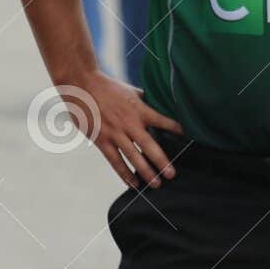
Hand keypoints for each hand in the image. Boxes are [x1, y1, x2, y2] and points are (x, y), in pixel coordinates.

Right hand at [70, 72, 181, 188]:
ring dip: (146, 172)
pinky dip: (124, 174)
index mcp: (139, 109)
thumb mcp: (130, 91)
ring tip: (156, 184)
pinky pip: (115, 161)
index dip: (175, 129)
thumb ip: (144, 101)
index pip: (162, 120)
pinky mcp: (102, 140)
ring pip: (133, 157)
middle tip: (172, 175)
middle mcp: (129, 123)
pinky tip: (133, 184)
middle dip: (162, 161)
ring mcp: (115, 133)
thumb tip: (159, 105)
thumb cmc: (107, 86)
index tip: (188, 138)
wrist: (82, 85)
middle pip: (149, 146)